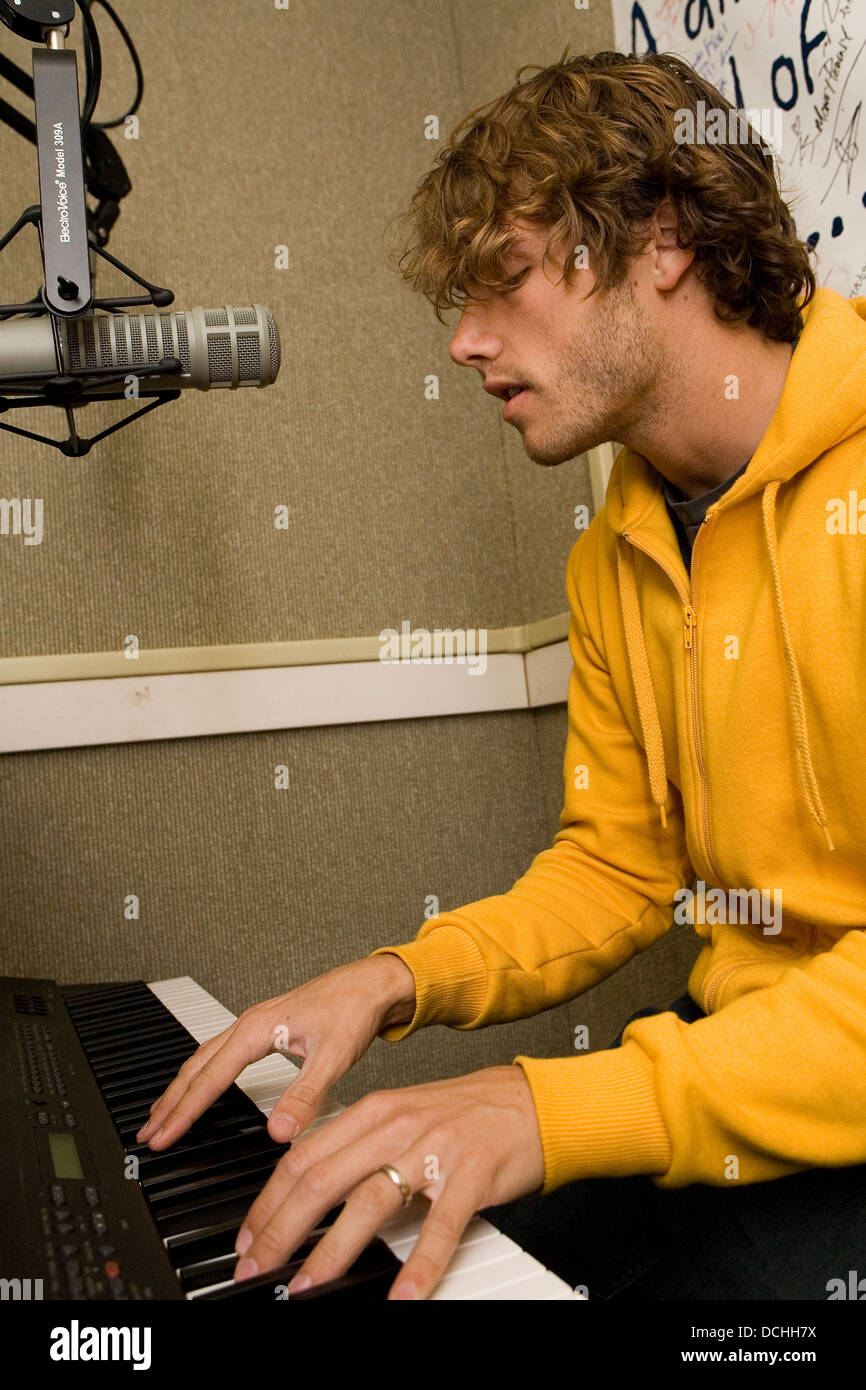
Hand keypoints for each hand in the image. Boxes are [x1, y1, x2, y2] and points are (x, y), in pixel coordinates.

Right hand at [136, 954, 414, 1148]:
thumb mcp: (333, 1057)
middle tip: (148, 1134)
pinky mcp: (264, 1028)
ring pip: (204, 1059)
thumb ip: (305, 1095)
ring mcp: (254, 1024)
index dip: (184, 1111)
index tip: (163, 1136)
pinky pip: (218, 1053)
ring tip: (161, 1116)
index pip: (209, 1078)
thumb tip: (279, 1129)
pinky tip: (199, 1087)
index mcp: (256, 1029)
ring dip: (180, 1088)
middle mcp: (249, 1024)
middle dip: (169, 1102)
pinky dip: (200, 1074)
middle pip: (196, 1067)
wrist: (371, 984)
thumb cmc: (353, 1010)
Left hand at [232, 1065, 544, 1299]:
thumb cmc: (468, 1113)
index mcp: (376, 1110)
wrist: (532, 1101)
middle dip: (283, 1228)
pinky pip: (441, 1226)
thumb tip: (309, 1183)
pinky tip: (402, 1294)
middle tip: (259, 1267)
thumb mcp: (404, 1115)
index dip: (269, 1200)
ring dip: (333, 1250)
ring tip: (307, 1285)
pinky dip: (419, 1263)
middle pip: (324, 1178)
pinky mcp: (473, 1174)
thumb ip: (359, 1142)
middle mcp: (399, 1126)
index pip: (305, 1156)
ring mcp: (435, 1149)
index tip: (249, 1236)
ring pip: (371, 1201)